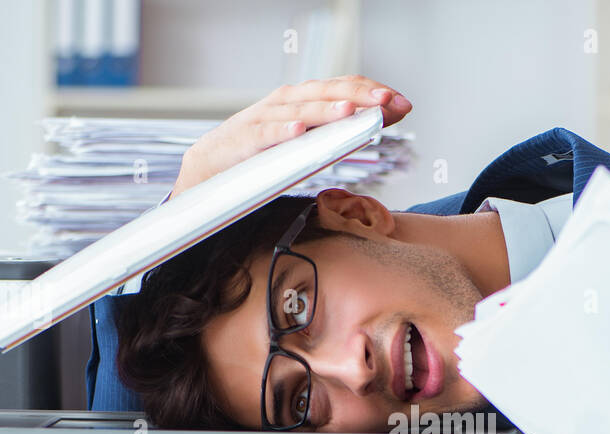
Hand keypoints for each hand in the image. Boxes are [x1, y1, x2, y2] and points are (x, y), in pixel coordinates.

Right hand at [169, 75, 411, 197]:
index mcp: (302, 101)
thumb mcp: (306, 141)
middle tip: (386, 102)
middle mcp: (285, 103)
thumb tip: (385, 119)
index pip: (342, 88)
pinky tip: (299, 131)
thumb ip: (341, 130)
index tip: (402, 103)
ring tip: (350, 111)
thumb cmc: (261, 156)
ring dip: (326, 109)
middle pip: (325, 93)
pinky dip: (282, 130)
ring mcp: (263, 119)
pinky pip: (265, 134)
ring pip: (298, 110)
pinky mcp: (243, 141)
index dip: (372, 92)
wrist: (208, 170)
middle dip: (359, 96)